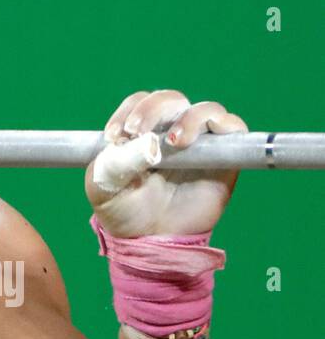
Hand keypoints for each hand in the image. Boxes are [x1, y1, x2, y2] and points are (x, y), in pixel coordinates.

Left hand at [85, 89, 247, 237]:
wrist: (148, 239)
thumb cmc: (123, 209)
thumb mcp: (104, 186)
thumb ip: (115, 162)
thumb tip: (148, 143)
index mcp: (141, 130)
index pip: (139, 102)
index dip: (129, 111)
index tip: (115, 136)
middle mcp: (171, 130)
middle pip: (170, 99)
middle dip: (152, 109)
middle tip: (137, 131)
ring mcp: (200, 143)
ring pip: (204, 109)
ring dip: (189, 118)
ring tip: (174, 141)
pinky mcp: (223, 158)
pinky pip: (234, 128)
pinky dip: (222, 122)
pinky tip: (199, 142)